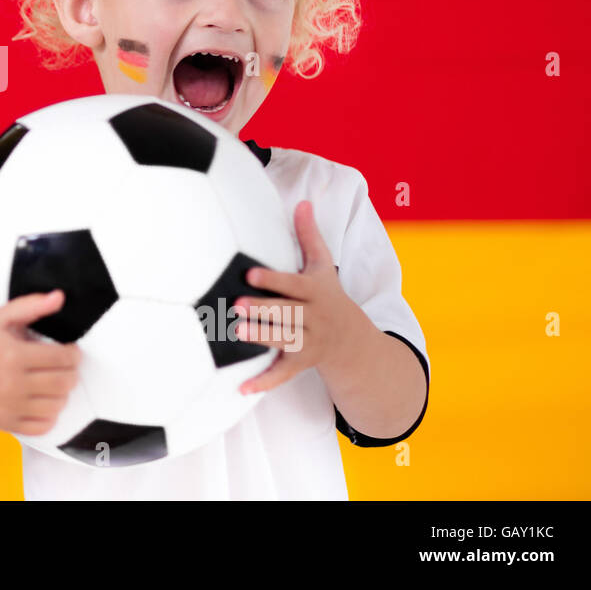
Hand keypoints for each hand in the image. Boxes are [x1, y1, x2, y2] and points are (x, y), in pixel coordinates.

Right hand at [0, 290, 81, 435]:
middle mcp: (11, 384)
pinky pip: (44, 426)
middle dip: (71, 373)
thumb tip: (59, 297)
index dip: (73, 354)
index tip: (71, 352)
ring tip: (52, 381)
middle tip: (64, 366)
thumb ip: (32, 305)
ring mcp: (9, 407)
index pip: (62, 358)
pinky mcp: (7, 423)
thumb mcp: (4, 317)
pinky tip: (42, 399)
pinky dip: (49, 414)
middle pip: (63, 383)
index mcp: (13, 355)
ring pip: (57, 405)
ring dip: (62, 393)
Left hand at [232, 200, 365, 394]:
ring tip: (237, 332)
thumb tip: (302, 202)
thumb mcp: (323, 266)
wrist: (353, 341)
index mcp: (316, 291)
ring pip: (284, 341)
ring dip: (262, 338)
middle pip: (287, 313)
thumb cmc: (327, 295)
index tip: (250, 273)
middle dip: (263, 310)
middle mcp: (314, 317)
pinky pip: (283, 374)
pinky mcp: (302, 362)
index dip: (273, 279)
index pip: (293, 284)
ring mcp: (309, 342)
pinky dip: (264, 382)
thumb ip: (309, 236)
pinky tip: (242, 388)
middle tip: (237, 306)